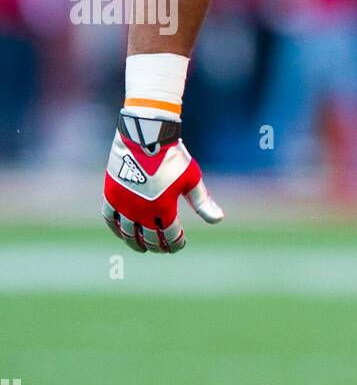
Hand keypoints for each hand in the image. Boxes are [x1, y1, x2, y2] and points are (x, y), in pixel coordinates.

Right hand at [102, 113, 222, 252]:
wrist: (146, 136)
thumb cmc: (172, 157)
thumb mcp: (192, 179)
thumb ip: (202, 202)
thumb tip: (218, 220)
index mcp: (164, 208)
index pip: (170, 235)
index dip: (176, 243)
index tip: (179, 244)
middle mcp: (142, 210)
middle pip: (149, 238)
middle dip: (158, 246)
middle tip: (162, 249)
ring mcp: (124, 203)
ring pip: (128, 233)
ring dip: (136, 243)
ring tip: (142, 247)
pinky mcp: (111, 194)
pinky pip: (110, 219)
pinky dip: (116, 229)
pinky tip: (122, 233)